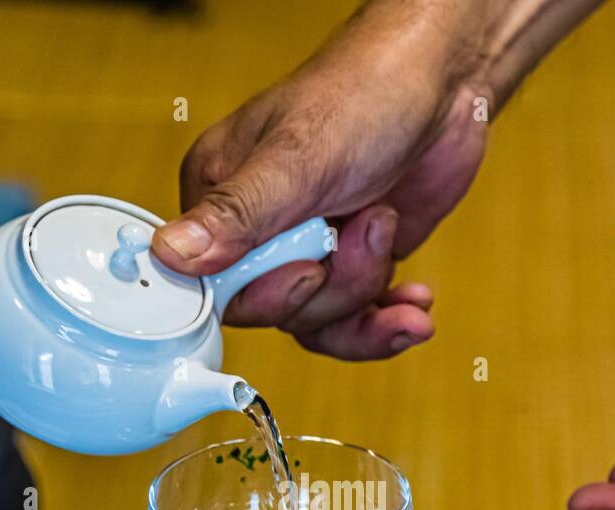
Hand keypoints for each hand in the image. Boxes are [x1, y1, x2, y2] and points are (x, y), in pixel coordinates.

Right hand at [151, 5, 491, 358]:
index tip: (311, 269)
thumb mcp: (296, 158)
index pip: (219, 289)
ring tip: (389, 228)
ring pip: (321, 321)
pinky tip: (412, 302)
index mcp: (220, 200)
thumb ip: (236, 213)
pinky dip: (387, 318)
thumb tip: (170, 253)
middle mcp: (258, 232)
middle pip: (278, 312)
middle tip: (367, 225)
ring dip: (366, 289)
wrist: (444, 81)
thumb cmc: (365, 94)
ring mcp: (308, 250)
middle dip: (334, 284)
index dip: (269, 295)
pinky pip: (355, 322)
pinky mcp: (351, 264)